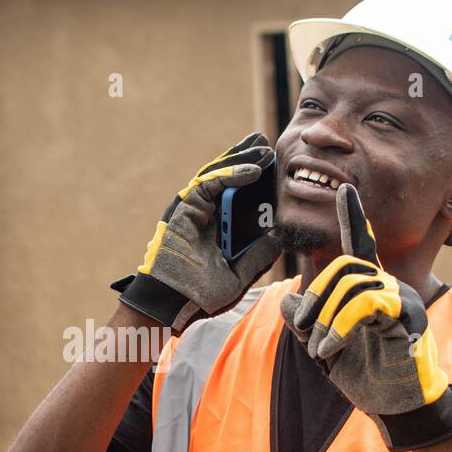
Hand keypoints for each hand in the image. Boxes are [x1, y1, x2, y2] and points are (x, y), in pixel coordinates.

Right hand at [111, 132, 282, 332]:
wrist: (173, 306)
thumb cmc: (200, 297)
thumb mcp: (239, 277)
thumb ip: (257, 258)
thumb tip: (278, 239)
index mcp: (217, 231)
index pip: (237, 199)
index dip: (255, 182)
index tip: (275, 169)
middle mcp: (205, 217)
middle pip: (227, 182)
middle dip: (247, 161)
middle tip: (268, 146)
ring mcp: (193, 212)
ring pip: (217, 176)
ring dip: (241, 160)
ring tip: (263, 148)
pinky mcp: (184, 209)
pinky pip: (208, 184)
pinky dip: (230, 174)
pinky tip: (252, 170)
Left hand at [279, 183, 451, 451]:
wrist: (396, 407)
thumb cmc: (366, 376)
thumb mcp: (324, 349)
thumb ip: (306, 324)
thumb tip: (286, 300)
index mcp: (368, 289)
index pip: (359, 246)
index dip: (352, 217)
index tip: (344, 189)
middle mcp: (387, 286)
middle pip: (345, 266)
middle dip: (315, 295)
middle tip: (302, 325)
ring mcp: (401, 298)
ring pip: (352, 285)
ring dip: (326, 317)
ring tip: (319, 349)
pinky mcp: (409, 316)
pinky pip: (366, 305)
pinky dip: (340, 326)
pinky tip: (329, 351)